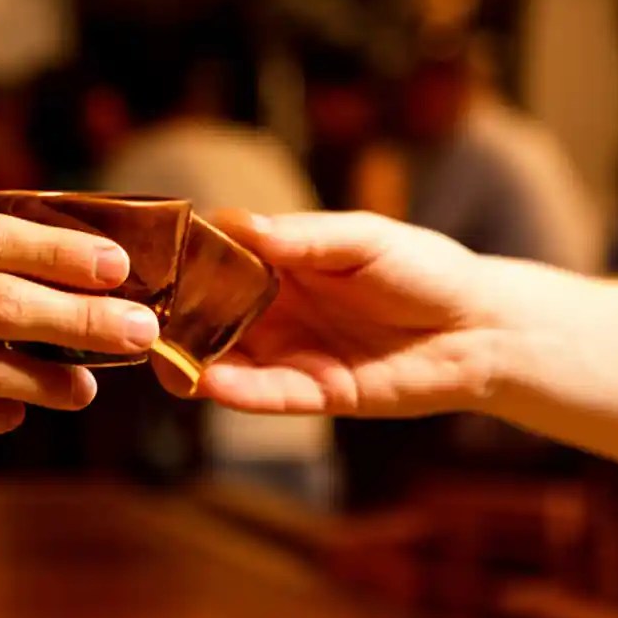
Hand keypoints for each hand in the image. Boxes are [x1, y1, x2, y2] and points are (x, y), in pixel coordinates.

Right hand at [167, 210, 507, 416]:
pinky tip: (209, 383)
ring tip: (163, 358)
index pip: (216, 261)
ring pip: (227, 360)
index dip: (180, 264)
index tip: (142, 265)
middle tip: (134, 321)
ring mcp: (291, 352)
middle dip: (172, 320)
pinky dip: (237, 392)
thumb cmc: (426, 268)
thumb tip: (235, 223)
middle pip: (209, 316)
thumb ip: (303, 237)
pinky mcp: (314, 391)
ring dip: (192, 361)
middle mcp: (275, 309)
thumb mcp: (364, 238)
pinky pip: (267, 395)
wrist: (483, 328)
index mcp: (280, 263)